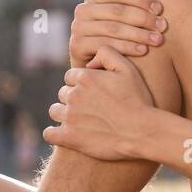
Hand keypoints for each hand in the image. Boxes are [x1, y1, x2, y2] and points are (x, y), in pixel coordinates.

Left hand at [43, 46, 155, 160]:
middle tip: (91, 107)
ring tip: (81, 120)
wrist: (143, 132)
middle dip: (74, 98)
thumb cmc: (138, 100)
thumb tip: (90, 62)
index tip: (93, 92)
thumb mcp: (128, 70)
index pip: (70, 76)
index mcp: (85, 77)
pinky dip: (55, 134)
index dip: (81, 83)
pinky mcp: (69, 137)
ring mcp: (70, 117)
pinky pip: (49, 133)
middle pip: (63, 93)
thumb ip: (107, 54)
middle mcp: (74, 95)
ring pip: (55, 111)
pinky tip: (67, 134)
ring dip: (64, 114)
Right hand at [69, 0, 167, 68]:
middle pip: (117, 10)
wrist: (95, 65)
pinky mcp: (76, 46)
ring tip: (157, 39)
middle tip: (163, 26)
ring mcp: (77, 28)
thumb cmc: (112, 36)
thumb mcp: (118, 15)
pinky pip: (106, 44)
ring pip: (113, 28)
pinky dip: (127, 47)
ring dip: (139, 34)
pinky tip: (143, 50)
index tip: (160, 9)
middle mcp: (81, 10)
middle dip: (143, 18)